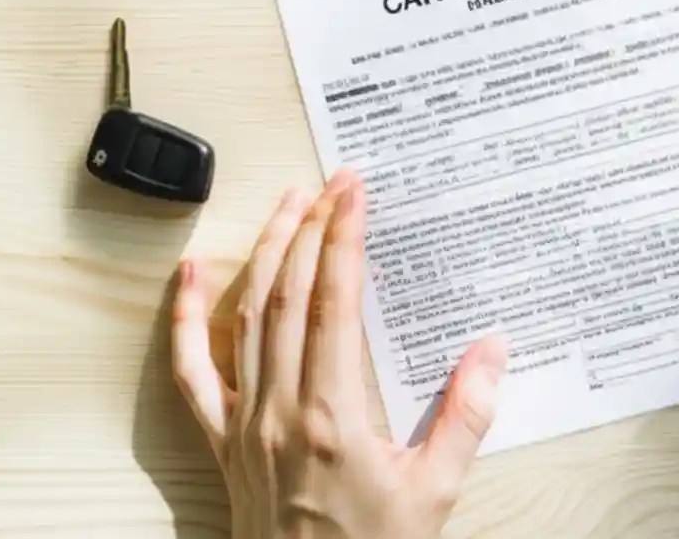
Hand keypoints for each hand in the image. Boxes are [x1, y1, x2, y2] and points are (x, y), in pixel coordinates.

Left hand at [171, 171, 507, 538]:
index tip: (354, 195)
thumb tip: (492, 349)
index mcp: (334, 416)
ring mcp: (245, 422)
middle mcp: (281, 409)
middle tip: (332, 184)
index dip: (345, 240)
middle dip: (312, 228)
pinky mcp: (223, 439)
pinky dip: (185, 317)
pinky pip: (192, 369)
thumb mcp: (434, 492)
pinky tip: (192, 275)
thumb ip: (466, 416)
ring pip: (247, 316)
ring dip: (267, 253)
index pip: (334, 303)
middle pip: (289, 294)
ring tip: (288, 205)